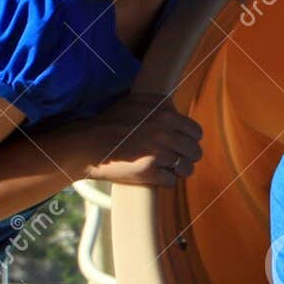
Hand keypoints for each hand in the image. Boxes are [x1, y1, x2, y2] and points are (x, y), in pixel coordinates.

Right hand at [56, 91, 203, 187]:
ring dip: (178, 171)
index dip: (190, 140)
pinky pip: (171, 181)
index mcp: (166, 115)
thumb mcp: (138, 102)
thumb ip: (161, 106)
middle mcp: (165, 133)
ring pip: (186, 169)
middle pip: (195, 152)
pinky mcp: (148, 172)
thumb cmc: (110, 122)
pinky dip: (164, 181)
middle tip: (174, 159)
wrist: (87, 143)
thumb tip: (177, 111)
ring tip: (167, 169)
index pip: (196, 132)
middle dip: (186, 157)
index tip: (181, 145)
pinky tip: (155, 176)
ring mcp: (158, 153)